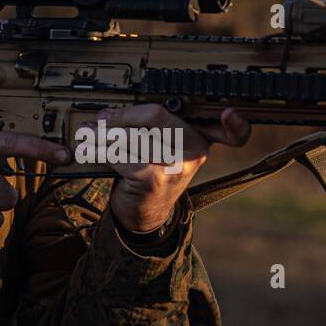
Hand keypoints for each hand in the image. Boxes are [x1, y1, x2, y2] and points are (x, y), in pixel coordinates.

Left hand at [84, 105, 250, 232]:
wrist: (146, 214)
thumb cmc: (155, 173)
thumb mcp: (166, 146)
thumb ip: (153, 124)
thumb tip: (113, 111)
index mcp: (202, 139)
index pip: (231, 131)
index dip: (236, 124)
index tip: (229, 115)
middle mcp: (194, 153)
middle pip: (158, 114)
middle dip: (124, 114)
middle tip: (105, 118)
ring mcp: (174, 168)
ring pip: (132, 134)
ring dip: (104, 132)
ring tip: (89, 133)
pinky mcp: (151, 179)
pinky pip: (120, 153)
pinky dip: (101, 149)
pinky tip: (92, 149)